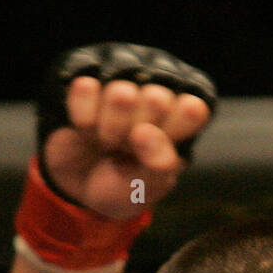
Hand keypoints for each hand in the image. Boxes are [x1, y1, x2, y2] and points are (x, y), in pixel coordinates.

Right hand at [43, 77, 210, 219]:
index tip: (158, 150)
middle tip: (128, 149)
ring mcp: (120, 87)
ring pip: (121, 93)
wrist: (79, 187)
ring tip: (106, 142)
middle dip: (139, 135)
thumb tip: (146, 132)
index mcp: (180, 120)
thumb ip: (159, 164)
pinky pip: (86, 88)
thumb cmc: (123, 187)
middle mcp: (153, 97)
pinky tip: (84, 128)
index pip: (193, 109)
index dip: (175, 131)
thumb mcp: (148, 188)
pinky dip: (84, 116)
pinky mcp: (88, 84)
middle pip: (157, 100)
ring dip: (111, 128)